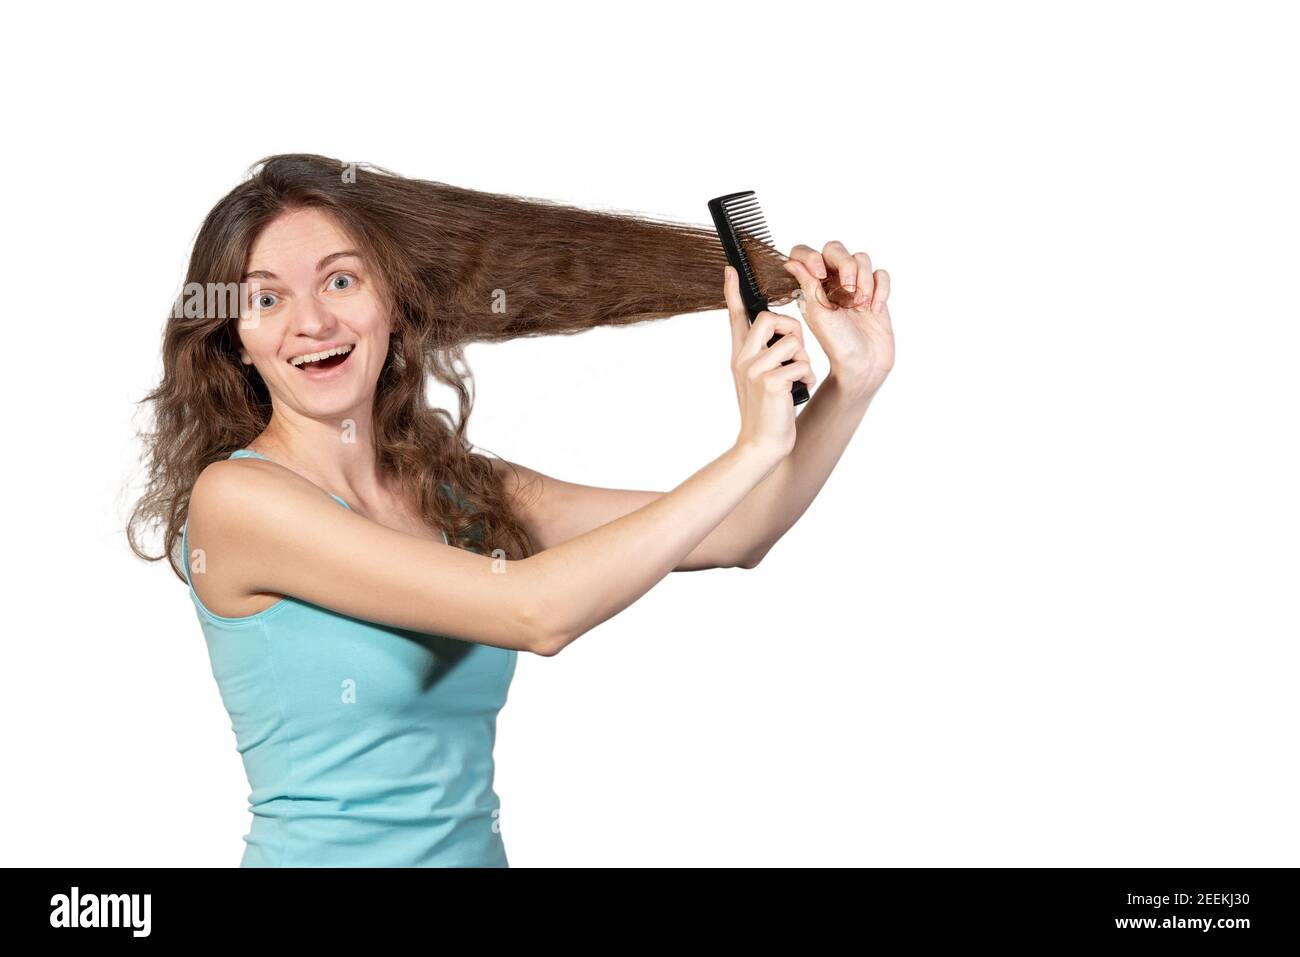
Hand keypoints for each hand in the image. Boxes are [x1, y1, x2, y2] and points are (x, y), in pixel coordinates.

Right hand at [724, 265, 815, 462]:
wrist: (761, 444)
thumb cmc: (766, 412)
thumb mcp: (758, 379)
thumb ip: (763, 355)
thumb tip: (782, 333)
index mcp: (739, 355)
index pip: (736, 317)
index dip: (733, 292)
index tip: (730, 270)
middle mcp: (743, 358)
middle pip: (771, 318)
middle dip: (792, 331)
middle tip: (794, 355)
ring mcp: (754, 369)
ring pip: (794, 342)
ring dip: (803, 362)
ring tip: (795, 381)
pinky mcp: (771, 381)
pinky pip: (802, 363)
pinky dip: (807, 378)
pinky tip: (797, 393)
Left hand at [782, 241, 893, 396]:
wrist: (862, 364)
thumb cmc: (836, 344)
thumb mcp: (817, 313)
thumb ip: (807, 284)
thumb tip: (791, 262)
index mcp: (812, 285)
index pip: (805, 253)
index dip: (812, 256)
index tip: (820, 275)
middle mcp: (832, 282)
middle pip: (836, 249)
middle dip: (845, 265)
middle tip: (848, 290)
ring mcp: (855, 285)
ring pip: (861, 258)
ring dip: (864, 281)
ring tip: (860, 306)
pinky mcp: (876, 292)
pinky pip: (881, 274)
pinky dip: (880, 290)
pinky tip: (874, 310)